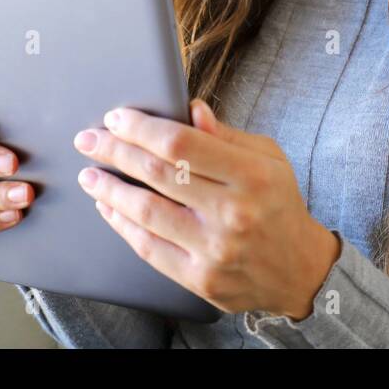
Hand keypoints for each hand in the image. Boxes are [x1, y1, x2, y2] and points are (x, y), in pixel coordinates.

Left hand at [71, 99, 340, 317]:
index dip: (141, 128)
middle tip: (88, 140)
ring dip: (109, 189)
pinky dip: (122, 224)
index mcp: (252, 175)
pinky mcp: (200, 279)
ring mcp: (215, 249)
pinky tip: (109, 207)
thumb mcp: (268, 159)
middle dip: (114, 151)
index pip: (181, 143)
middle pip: (157, 173)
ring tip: (90, 174)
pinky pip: (148, 247)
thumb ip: (226, 136)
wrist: (300, 271)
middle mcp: (233, 212)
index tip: (116, 118)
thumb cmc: (278, 205)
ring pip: (145, 212)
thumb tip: (190, 110)